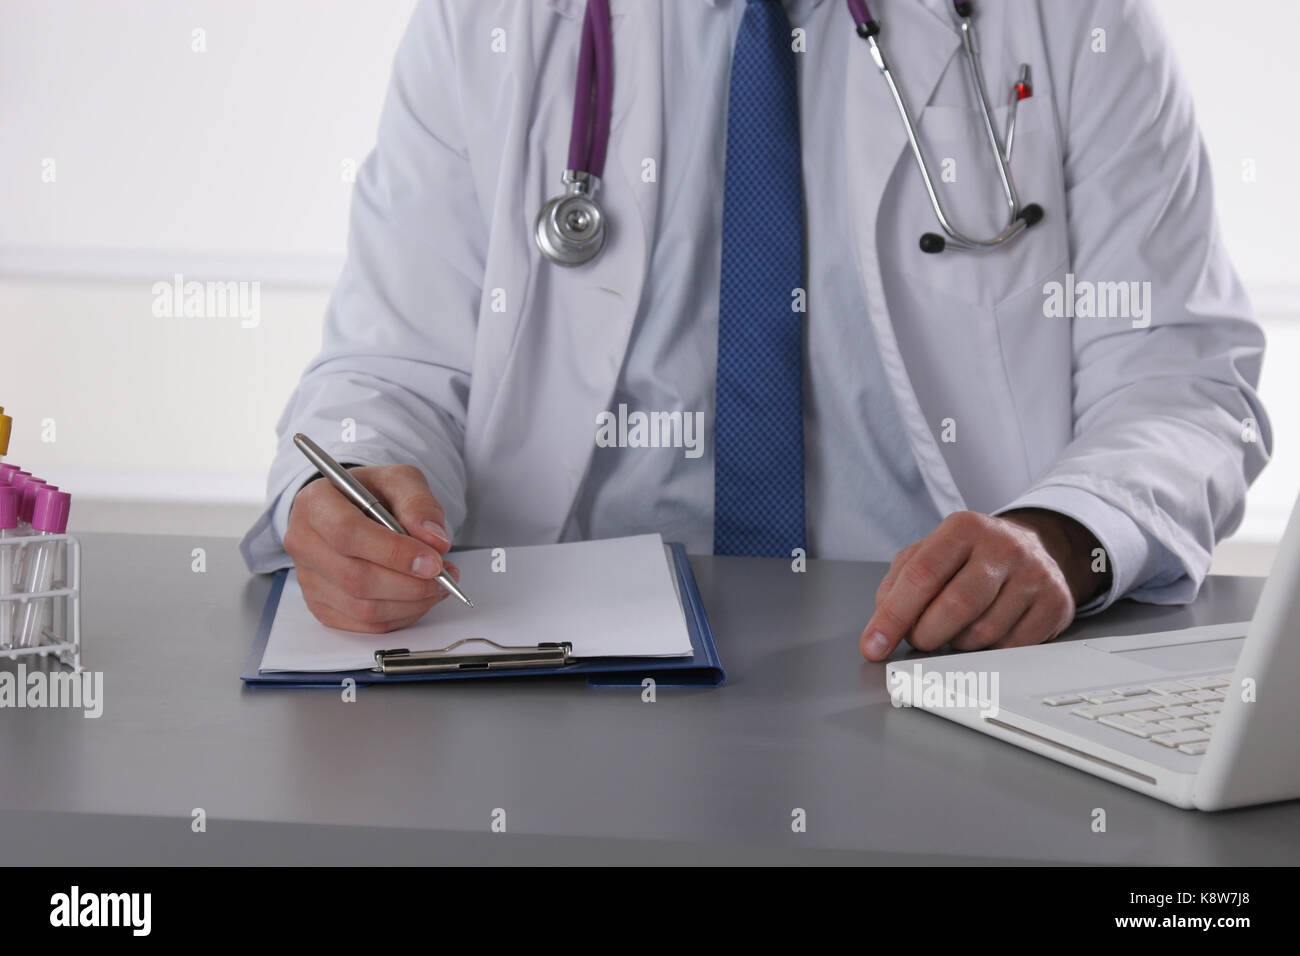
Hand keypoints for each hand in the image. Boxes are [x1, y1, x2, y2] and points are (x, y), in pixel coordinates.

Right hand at [282, 464, 459, 632]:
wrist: (353, 510)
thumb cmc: (372, 494)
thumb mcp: (400, 481)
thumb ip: (418, 503)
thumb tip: (434, 540)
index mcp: (315, 503)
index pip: (347, 533)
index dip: (394, 552)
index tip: (433, 560)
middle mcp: (303, 542)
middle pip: (355, 577)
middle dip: (409, 584)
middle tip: (444, 575)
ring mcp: (308, 579)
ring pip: (362, 607)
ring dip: (410, 603)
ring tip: (438, 585)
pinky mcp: (320, 606)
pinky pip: (364, 624)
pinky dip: (400, 616)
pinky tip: (419, 599)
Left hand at [860, 509, 1109, 660]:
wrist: (1033, 549)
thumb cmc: (969, 557)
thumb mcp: (929, 554)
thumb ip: (897, 585)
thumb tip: (880, 630)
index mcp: (963, 528)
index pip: (921, 575)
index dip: (893, 616)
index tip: (873, 646)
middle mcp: (1003, 546)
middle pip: (955, 607)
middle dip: (926, 635)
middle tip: (919, 639)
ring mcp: (1035, 575)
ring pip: (983, 633)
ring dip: (957, 644)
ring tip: (956, 629)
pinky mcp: (1057, 604)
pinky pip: (1012, 648)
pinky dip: (989, 652)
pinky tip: (987, 633)